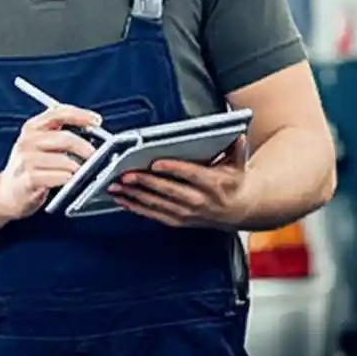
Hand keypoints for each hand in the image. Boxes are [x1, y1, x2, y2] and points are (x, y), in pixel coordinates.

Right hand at [0, 105, 100, 218]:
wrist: (5, 193)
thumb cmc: (29, 169)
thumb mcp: (39, 146)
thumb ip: (60, 135)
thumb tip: (91, 132)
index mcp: (32, 128)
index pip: (59, 112)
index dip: (81, 115)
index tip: (97, 121)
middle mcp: (27, 141)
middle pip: (64, 138)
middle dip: (85, 147)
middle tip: (96, 156)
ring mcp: (26, 160)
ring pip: (63, 160)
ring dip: (78, 168)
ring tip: (82, 173)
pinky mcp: (28, 179)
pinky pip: (57, 177)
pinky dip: (67, 179)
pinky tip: (69, 181)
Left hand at [108, 134, 252, 228]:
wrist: (239, 211)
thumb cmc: (233, 183)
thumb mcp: (238, 164)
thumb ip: (235, 148)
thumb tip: (237, 134)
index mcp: (214, 184)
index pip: (191, 175)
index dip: (173, 169)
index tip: (156, 163)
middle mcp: (199, 200)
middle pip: (169, 190)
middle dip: (146, 183)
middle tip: (126, 175)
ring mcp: (188, 213)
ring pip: (157, 205)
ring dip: (135, 196)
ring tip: (117, 186)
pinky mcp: (179, 221)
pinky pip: (154, 215)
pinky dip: (137, 208)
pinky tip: (123, 200)